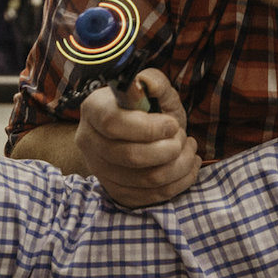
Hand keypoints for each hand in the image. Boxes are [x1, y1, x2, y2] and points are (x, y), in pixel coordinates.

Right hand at [75, 69, 200, 206]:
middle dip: (169, 148)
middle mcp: (89, 142)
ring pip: (146, 179)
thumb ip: (154, 81)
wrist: (145, 134)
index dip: (148, 127)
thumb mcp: (155, 90)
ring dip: (180, 165)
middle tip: (183, 137)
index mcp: (93, 109)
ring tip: (189, 148)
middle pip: (130, 156)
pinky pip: (153, 196)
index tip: (172, 124)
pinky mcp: (117, 192)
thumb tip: (146, 82)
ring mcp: (100, 170)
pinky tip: (188, 164)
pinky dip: (180, 182)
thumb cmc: (150, 110)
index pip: (112, 123)